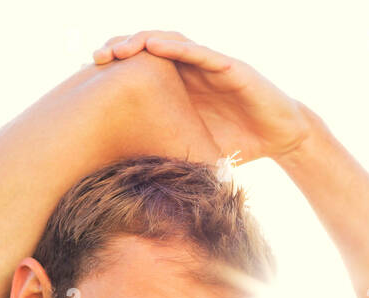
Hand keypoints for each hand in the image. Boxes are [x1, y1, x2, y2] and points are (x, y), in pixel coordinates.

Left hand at [93, 31, 311, 163]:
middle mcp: (190, 70)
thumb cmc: (237, 142)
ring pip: (170, 42)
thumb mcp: (192, 148)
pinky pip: (199, 52)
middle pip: (148, 49)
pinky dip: (176, 47)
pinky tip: (153, 45)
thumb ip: (167, 151)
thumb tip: (130, 185)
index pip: (141, 69)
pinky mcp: (229, 67)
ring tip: (117, 48)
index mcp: (179, 86)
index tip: (87, 76)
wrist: (281, 137)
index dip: (116, 69)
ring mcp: (209, 64)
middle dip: (120, 49)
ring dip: (141, 41)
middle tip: (94, 58)